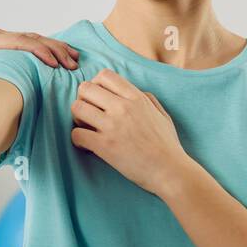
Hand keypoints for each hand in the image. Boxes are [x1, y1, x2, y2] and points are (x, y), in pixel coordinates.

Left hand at [0, 20, 79, 79]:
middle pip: (33, 38)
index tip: (57, 65)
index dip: (41, 53)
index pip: (22, 42)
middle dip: (56, 50)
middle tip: (74, 64)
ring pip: (31, 38)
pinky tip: (50, 56)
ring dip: (52, 47)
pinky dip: (40, 48)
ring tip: (71, 58)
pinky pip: (23, 42)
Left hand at [69, 69, 189, 197]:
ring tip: (87, 129)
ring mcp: (112, 125)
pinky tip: (88, 146)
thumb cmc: (167, 145)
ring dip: (78, 119)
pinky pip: (76, 134)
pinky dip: (78, 140)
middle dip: (83, 100)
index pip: (104, 75)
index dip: (96, 85)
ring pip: (76, 108)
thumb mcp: (161, 114)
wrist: (170, 171)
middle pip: (85, 88)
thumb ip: (147, 99)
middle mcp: (122, 107)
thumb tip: (135, 91)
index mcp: (136, 97)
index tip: (99, 99)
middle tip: (89, 115)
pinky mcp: (104, 145)